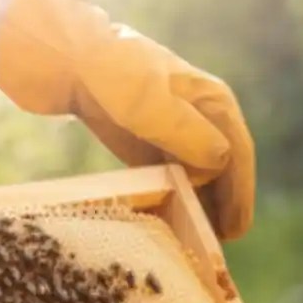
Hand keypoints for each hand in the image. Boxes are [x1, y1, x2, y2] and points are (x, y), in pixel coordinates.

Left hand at [0, 0, 255, 239]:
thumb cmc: (109, 72)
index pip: (236, 151)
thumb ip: (186, 132)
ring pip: (192, 173)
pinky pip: (164, 173)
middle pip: (219, 167)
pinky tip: (168, 220)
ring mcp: (166, 128)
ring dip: (197, 204)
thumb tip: (222, 163)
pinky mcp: (138, 140)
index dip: (240, 192)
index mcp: (210, 100)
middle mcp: (195, 115)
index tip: (237, 229)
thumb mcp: (149, 102)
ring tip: (198, 240)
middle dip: (222, 204)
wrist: (62, 56)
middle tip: (220, 246)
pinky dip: (170, 195)